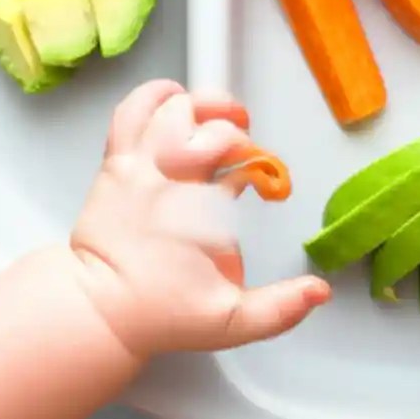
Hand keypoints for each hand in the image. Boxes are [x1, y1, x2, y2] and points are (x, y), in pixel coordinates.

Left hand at [70, 80, 329, 357]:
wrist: (98, 311)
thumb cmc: (163, 311)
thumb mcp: (230, 322)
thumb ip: (278, 309)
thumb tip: (321, 291)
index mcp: (199, 210)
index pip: (238, 161)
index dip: (261, 164)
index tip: (266, 186)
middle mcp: (166, 179)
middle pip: (203, 124)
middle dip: (232, 126)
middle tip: (245, 140)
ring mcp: (137, 166)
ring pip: (168, 109)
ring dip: (199, 104)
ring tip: (217, 113)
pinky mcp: (114, 163)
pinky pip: (129, 112)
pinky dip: (153, 96)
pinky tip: (173, 98)